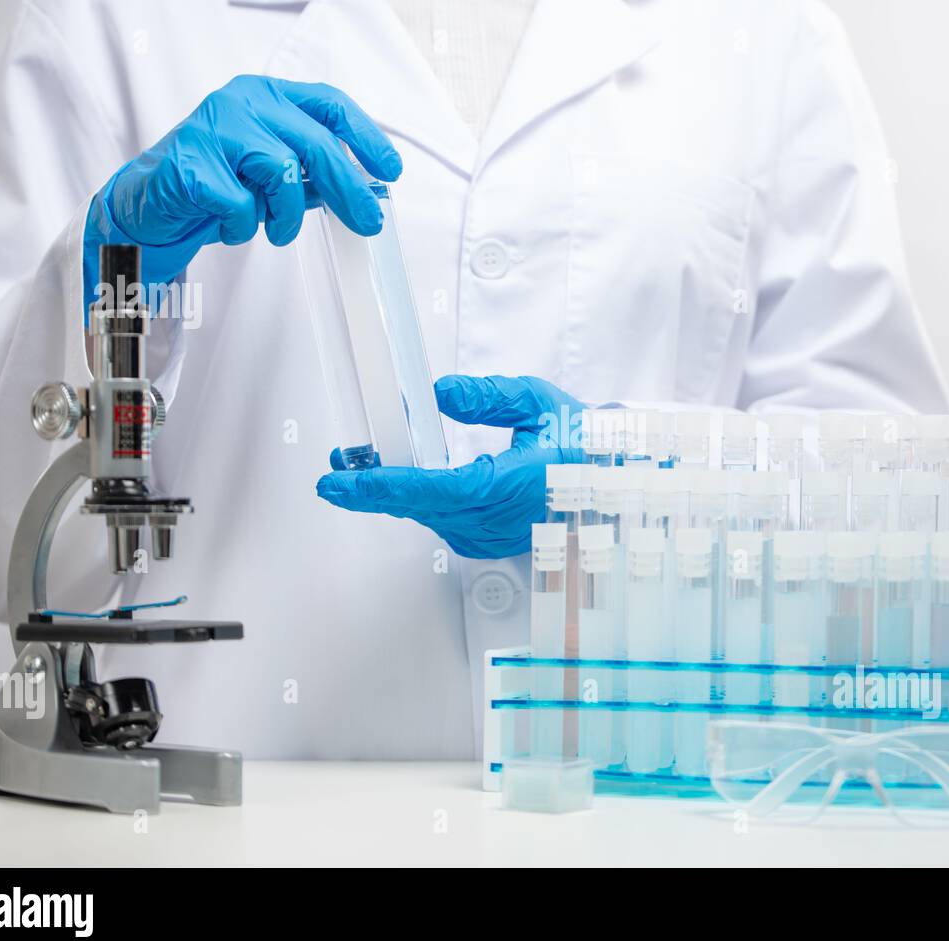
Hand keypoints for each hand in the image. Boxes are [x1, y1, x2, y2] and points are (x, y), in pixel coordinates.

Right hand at [84, 74, 401, 293]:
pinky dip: (243, 227)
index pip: (330, 105)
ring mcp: (216, 128)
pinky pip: (242, 205)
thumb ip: (311, 175)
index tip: (390, 170)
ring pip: (284, 173)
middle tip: (368, 222)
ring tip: (274, 230)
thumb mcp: (270, 176)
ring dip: (286, 215)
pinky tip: (228, 226)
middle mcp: (243, 103)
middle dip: (350, 190)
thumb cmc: (212, 185)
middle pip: (317, 144)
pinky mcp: (194, 164)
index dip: (366, 137)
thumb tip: (364, 188)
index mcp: (266, 96)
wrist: (146, 205)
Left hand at [315, 375, 585, 558]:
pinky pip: (441, 522)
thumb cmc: (584, 448)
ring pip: (426, 515)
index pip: (436, 490)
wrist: (613, 486)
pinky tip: (399, 484)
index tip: (346, 481)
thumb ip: (488, 397)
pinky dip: (417, 502)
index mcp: (513, 487)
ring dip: (391, 494)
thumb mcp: (540, 405)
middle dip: (372, 488)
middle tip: (335, 472)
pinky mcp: (488, 540)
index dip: (386, 486)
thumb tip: (440, 393)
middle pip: (419, 506)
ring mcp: (491, 535)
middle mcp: (498, 520)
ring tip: (357, 471)